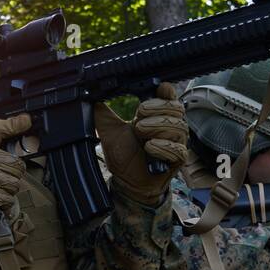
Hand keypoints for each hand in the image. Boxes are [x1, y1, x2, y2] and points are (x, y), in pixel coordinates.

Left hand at [93, 83, 187, 204]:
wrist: (127, 181)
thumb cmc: (124, 155)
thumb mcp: (110, 132)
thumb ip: (103, 114)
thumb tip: (91, 98)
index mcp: (157, 115)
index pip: (169, 96)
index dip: (166, 91)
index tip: (160, 89)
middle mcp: (170, 126)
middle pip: (175, 108)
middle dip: (157, 109)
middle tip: (138, 116)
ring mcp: (176, 142)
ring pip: (178, 126)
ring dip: (157, 127)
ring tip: (140, 132)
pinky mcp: (178, 159)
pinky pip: (178, 149)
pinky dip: (163, 146)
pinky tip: (149, 147)